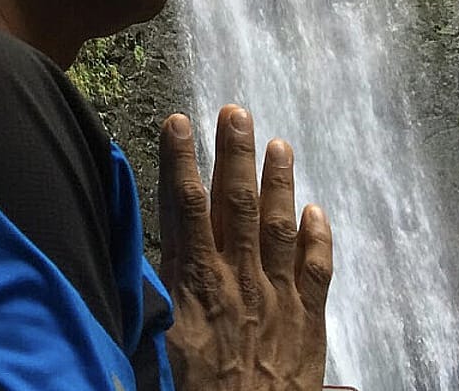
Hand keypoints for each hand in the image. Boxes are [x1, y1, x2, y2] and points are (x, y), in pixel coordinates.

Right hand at [158, 105, 332, 389]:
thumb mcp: (157, 346)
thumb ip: (153, 300)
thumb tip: (140, 261)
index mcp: (195, 285)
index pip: (183, 208)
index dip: (180, 162)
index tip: (178, 123)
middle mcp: (238, 281)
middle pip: (234, 204)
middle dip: (233, 154)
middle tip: (235, 112)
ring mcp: (277, 298)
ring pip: (278, 226)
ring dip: (277, 182)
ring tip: (278, 143)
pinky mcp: (308, 322)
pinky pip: (316, 272)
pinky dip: (317, 239)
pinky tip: (316, 211)